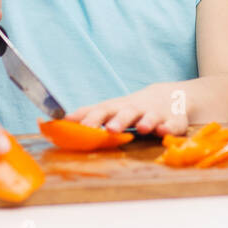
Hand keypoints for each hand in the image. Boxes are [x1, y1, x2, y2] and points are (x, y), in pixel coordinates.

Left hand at [67, 84, 187, 136]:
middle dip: (119, 120)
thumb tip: (53, 122)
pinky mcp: (173, 121)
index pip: (102, 110)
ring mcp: (156, 114)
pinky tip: (164, 131)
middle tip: (109, 129)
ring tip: (140, 128)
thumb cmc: (132, 108)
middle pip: (126, 112)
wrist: (170, 96)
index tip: (77, 125)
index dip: (90, 118)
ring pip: (150, 117)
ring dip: (146, 121)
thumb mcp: (110, 109)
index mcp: (118, 108)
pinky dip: (169, 127)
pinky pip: (173, 125)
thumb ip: (86, 115)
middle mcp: (136, 109)